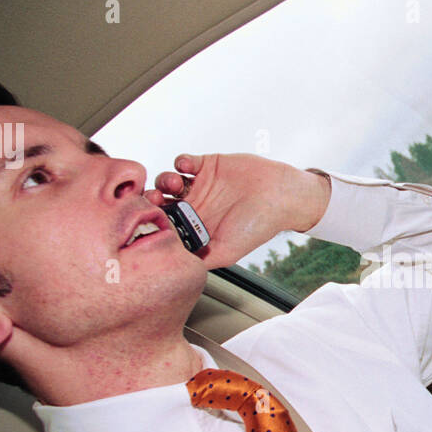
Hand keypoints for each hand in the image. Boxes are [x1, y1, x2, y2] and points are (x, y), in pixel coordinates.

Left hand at [143, 153, 330, 269]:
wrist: (280, 197)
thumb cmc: (258, 226)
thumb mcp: (228, 252)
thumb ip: (202, 259)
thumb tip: (178, 270)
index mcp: (196, 227)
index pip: (166, 224)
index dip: (155, 220)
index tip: (152, 219)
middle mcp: (195, 206)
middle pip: (161, 201)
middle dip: (153, 199)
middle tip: (155, 199)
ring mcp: (201, 185)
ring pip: (169, 181)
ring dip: (165, 180)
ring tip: (175, 183)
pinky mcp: (208, 166)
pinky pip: (185, 162)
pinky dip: (180, 162)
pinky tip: (187, 168)